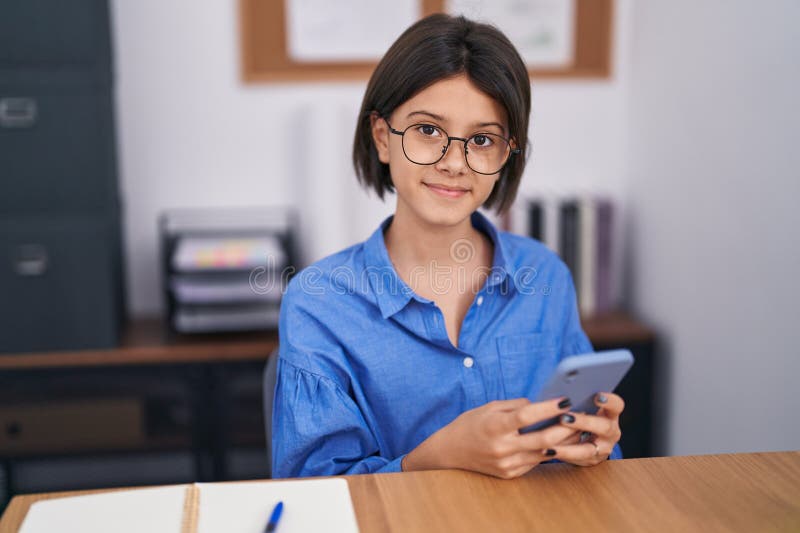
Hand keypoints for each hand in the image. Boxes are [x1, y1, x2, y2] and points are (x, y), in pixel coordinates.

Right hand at [402, 397, 575, 478]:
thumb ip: (515, 405)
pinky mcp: (510, 474)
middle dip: (565, 428)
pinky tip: (559, 442)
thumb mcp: (489, 407)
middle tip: (579, 417)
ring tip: (577, 429)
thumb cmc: (471, 424)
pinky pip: (535, 462)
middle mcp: (502, 447)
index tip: (565, 400)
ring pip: (544, 454)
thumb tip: (540, 405)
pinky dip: (548, 452)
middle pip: (543, 439)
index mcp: (495, 426)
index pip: (527, 416)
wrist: (451, 452)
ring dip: (563, 442)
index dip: (548, 408)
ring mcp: (507, 464)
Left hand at [551, 392, 623, 465]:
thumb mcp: (587, 406)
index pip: (617, 405)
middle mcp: (611, 431)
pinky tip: (547, 451)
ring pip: (589, 450)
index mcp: (611, 414)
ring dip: (570, 447)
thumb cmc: (584, 415)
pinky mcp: (592, 460)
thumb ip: (578, 401)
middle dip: (584, 422)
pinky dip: (562, 455)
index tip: (596, 396)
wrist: (590, 439)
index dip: (609, 401)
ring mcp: (603, 448)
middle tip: (565, 418)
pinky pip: (577, 459)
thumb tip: (558, 397)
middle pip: (604, 427)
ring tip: (551, 444)